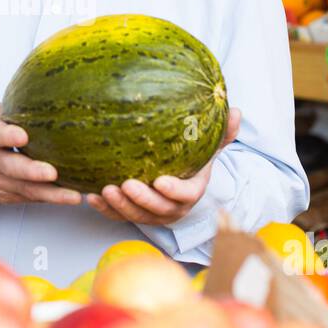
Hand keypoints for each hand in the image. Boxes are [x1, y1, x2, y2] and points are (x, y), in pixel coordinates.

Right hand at [0, 103, 83, 206]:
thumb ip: (14, 107)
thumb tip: (46, 80)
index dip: (7, 136)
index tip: (22, 136)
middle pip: (12, 168)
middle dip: (31, 172)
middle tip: (51, 172)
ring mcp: (1, 182)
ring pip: (26, 190)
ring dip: (51, 194)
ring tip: (73, 196)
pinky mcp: (11, 197)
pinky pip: (33, 199)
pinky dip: (54, 199)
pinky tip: (75, 197)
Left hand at [85, 108, 241, 225]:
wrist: (177, 177)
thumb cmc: (191, 160)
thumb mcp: (207, 145)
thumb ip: (222, 132)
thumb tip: (237, 111)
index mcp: (191, 191)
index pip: (185, 195)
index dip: (173, 191)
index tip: (160, 181)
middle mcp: (172, 208)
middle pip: (158, 210)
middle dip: (141, 200)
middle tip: (125, 185)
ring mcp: (152, 214)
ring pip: (136, 216)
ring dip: (120, 206)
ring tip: (105, 190)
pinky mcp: (134, 215)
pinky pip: (118, 217)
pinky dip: (105, 210)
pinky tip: (90, 197)